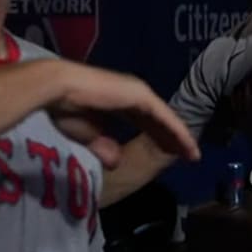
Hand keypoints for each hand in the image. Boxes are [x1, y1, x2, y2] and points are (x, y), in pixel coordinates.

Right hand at [45, 60, 200, 168]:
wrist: (58, 89)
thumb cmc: (66, 107)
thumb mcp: (87, 133)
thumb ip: (103, 145)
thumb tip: (115, 162)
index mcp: (120, 100)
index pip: (145, 121)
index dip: (157, 136)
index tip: (168, 152)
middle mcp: (134, 94)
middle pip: (160, 120)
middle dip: (173, 138)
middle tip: (188, 156)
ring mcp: (140, 93)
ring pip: (167, 119)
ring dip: (180, 137)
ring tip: (193, 155)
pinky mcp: (142, 96)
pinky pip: (165, 118)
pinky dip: (177, 132)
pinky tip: (187, 145)